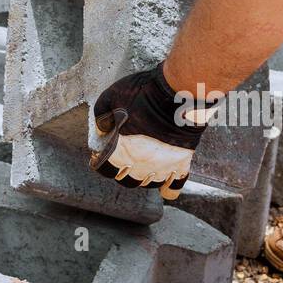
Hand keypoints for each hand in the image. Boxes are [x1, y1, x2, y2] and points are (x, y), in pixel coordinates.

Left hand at [89, 62, 213, 200]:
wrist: (177, 94)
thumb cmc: (142, 93)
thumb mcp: (111, 96)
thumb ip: (101, 115)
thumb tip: (102, 129)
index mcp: (120, 152)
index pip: (105, 169)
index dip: (100, 162)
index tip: (101, 154)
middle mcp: (139, 165)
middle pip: (126, 179)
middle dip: (121, 170)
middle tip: (124, 156)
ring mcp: (161, 168)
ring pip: (148, 183)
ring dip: (142, 176)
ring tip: (142, 164)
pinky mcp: (181, 164)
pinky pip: (174, 186)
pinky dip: (168, 189)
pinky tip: (164, 185)